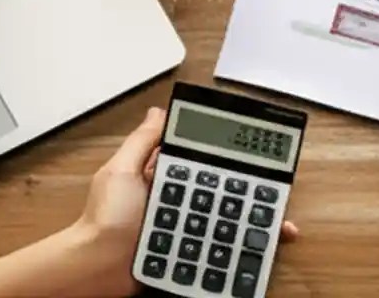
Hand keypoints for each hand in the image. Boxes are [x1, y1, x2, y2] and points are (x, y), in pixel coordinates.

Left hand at [76, 108, 299, 295]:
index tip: (251, 153)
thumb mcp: (120, 171)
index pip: (199, 161)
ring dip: (253, 222)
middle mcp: (176, 201)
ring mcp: (184, 228)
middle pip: (220, 191)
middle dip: (249, 192)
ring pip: (226, 220)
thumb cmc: (104, 219)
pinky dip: (240, 248)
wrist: (98, 267)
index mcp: (161, 177)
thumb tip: (160, 111)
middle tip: (277, 191)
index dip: (224, 156)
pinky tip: (260, 249)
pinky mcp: (187, 252)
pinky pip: (218, 248)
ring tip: (280, 224)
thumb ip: (142, 143)